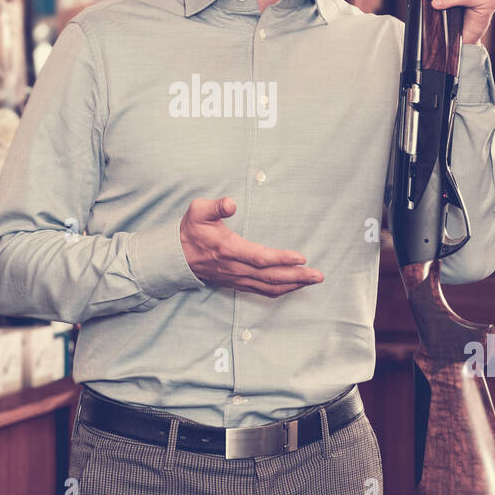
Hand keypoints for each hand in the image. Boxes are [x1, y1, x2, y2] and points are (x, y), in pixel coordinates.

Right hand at [180, 197, 323, 296]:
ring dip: (293, 285)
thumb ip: (216, 206)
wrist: (176, 256)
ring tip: (312, 280)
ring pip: (268, 287)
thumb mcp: (198, 211)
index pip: (260, 258)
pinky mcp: (237, 282)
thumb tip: (231, 203)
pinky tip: (294, 286)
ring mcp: (236, 278)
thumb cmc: (192, 230)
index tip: (301, 257)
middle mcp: (235, 267)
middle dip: (297, 277)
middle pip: (270, 277)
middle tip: (318, 275)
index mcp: (228, 249)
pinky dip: (281, 290)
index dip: (281, 259)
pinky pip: (262, 291)